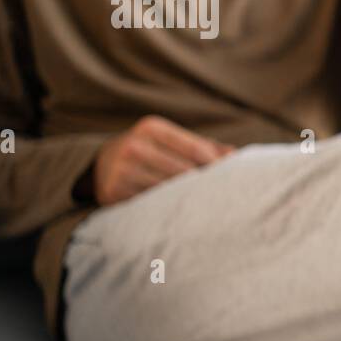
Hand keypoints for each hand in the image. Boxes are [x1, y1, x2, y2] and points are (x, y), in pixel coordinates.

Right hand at [92, 115, 234, 205]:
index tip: (231, 180)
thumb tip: (237, 157)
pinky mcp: (114, 191)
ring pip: (167, 190)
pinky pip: (150, 204)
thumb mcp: (173, 141)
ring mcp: (122, 169)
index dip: (216, 166)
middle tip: (222, 198)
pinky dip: (166, 209)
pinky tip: (177, 213)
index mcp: (152, 128)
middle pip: (183, 171)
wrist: (103, 165)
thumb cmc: (152, 152)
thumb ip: (206, 147)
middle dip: (203, 185)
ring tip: (204, 207)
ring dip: (187, 200)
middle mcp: (135, 145)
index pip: (195, 148)